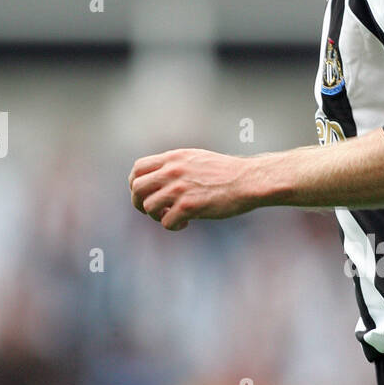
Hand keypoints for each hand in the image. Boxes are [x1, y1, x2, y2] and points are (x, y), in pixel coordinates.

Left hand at [128, 148, 250, 230]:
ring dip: (157, 216)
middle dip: (139, 203)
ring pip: (148, 207)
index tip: (146, 194)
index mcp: (173, 158)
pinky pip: (166, 222)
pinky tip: (185, 224)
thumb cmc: (226, 173)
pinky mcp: (189, 206)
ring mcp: (179, 189)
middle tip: (154, 210)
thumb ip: (176, 165)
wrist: (248, 180)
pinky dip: (172, 226)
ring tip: (172, 216)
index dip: (135, 184)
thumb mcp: (196, 159)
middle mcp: (172, 171)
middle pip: (137, 188)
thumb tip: (160, 178)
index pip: (138, 168)